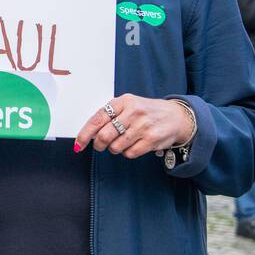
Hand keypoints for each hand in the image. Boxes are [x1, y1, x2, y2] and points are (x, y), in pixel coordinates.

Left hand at [75, 94, 193, 159]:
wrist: (176, 116)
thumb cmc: (146, 112)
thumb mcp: (128, 106)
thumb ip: (109, 116)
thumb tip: (89, 135)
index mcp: (123, 101)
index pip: (97, 119)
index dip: (85, 134)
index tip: (78, 145)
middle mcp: (133, 112)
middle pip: (104, 136)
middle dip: (99, 145)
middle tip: (101, 146)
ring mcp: (143, 126)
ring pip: (116, 147)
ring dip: (115, 149)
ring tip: (123, 142)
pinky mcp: (152, 139)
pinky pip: (129, 153)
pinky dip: (128, 153)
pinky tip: (134, 145)